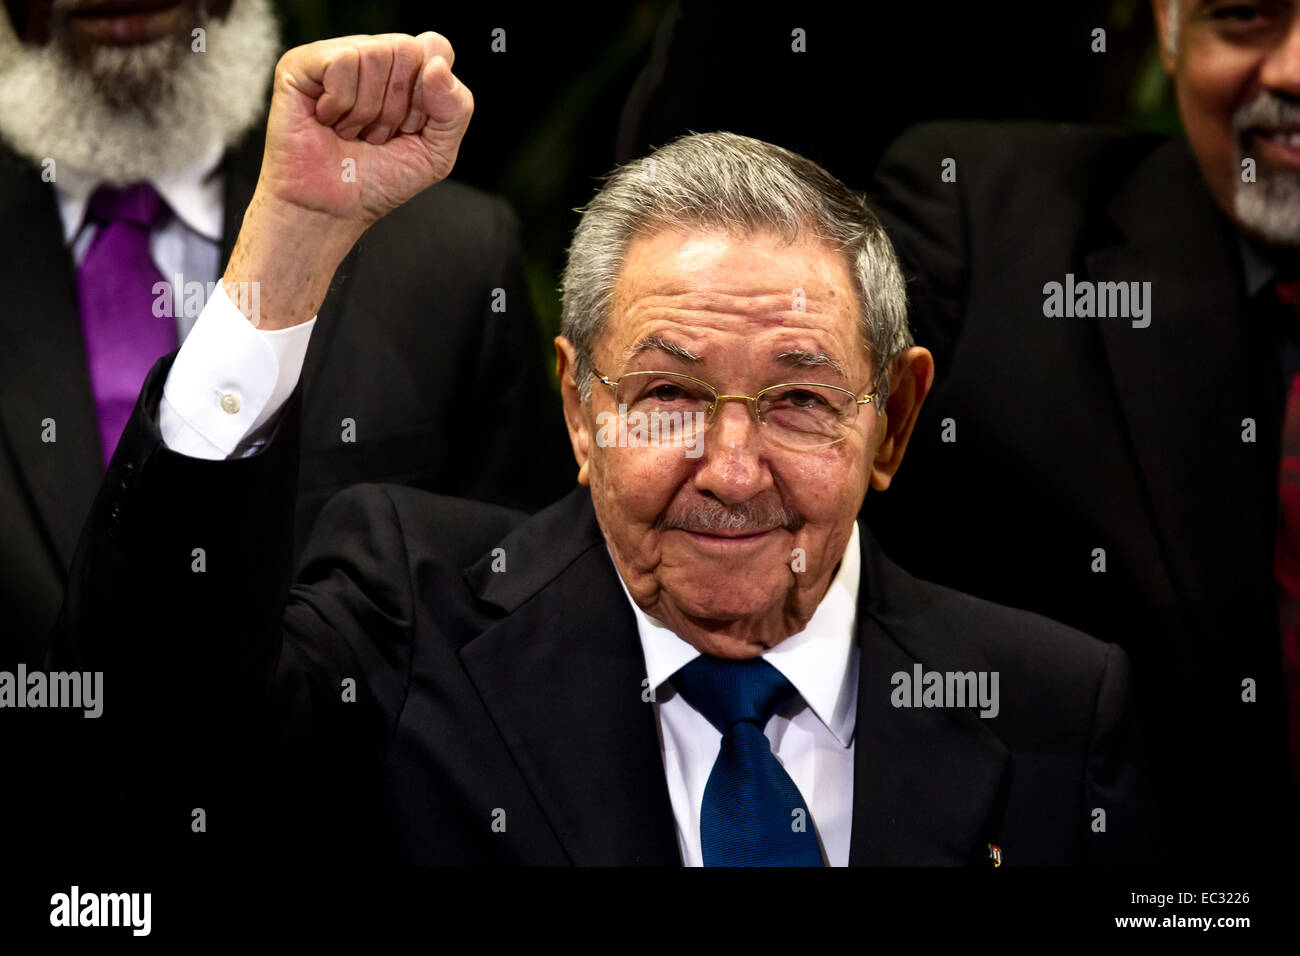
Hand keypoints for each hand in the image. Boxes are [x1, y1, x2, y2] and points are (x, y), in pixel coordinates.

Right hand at [261, 32, 473, 223]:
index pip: (436, 48)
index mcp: (406, 70)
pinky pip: (341, 61)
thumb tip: (435, 66)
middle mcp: (372, 55)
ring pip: (374, 54)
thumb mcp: (437, 152)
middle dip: (398, 106)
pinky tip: (328, 121)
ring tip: (352, 132)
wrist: (332, 210)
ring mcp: (335, 56)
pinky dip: (341, 103)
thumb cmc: (379, 180)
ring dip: (367, 110)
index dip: (430, 95)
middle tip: (376, 134)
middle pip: (407, 48)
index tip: (410, 128)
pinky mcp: (301, 64)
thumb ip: (456, 109)